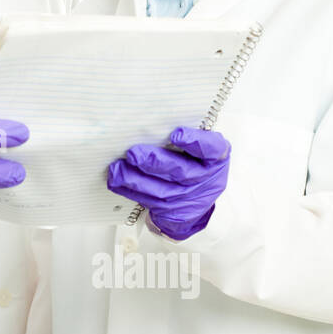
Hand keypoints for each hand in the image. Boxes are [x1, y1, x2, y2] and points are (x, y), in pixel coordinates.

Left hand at [106, 127, 230, 240]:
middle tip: (133, 153)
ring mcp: (190, 198)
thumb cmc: (193, 163)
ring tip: (117, 168)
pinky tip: (117, 181)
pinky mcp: (174, 213)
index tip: (176, 135)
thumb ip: (182, 136)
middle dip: (154, 161)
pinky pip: (149, 202)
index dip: (195, 142)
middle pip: (180, 171)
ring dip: (135, 179)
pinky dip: (129, 190)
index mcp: (215, 158)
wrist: (197, 200)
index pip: (212, 148)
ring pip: (160, 190)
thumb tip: (147, 119)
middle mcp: (205, 179)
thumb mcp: (197, 148)